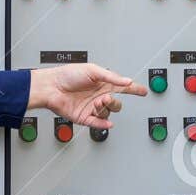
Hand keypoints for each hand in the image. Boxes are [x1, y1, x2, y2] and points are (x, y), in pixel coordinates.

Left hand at [29, 62, 146, 127]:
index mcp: (103, 83)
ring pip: (108, 113)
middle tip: (106, 98)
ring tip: (97, 103)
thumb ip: (111, 77)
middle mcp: (98, 96)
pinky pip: (98, 123)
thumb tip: (127, 81)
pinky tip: (107, 123)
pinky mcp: (84, 117)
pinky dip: (104, 124)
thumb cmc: (67, 75)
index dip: (134, 89)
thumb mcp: (92, 70)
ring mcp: (92, 107)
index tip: (144, 91)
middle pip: (117, 104)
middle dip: (115, 102)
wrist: (51, 87)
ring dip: (106, 109)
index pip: (123, 87)